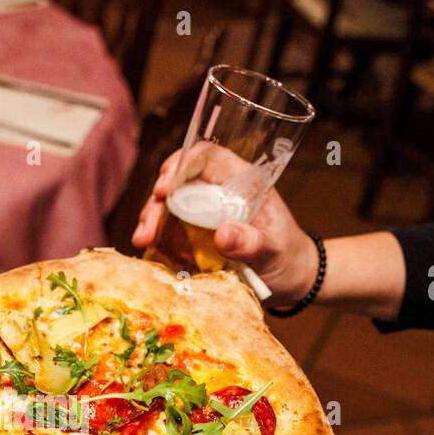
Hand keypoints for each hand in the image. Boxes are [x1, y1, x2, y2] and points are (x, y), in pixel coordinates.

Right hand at [131, 149, 320, 303]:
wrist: (291, 278)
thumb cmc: (288, 257)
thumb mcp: (273, 250)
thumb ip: (251, 242)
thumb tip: (223, 235)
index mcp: (242, 181)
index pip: (206, 156)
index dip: (180, 164)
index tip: (163, 187)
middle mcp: (220, 190)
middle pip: (180, 181)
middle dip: (157, 200)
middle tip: (146, 227)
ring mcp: (206, 211)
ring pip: (170, 203)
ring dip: (151, 217)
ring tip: (142, 240)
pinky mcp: (197, 233)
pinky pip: (171, 226)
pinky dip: (156, 234)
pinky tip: (146, 247)